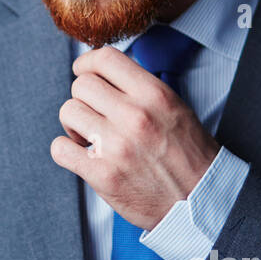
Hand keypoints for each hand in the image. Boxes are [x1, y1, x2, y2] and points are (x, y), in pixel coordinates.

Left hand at [50, 45, 220, 229]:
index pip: (105, 59)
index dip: (87, 62)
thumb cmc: (188, 155)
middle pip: (81, 85)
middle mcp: (135, 116)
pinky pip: (60, 148)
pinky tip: (82, 154)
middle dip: (83, 98)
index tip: (83, 71)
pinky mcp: (102, 175)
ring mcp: (116, 146)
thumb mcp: (175, 108)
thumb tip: (104, 74)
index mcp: (155, 95)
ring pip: (68, 112)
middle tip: (94, 114)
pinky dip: (66, 150)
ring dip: (75, 124)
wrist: (200, 201)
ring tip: (91, 136)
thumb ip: (140, 89)